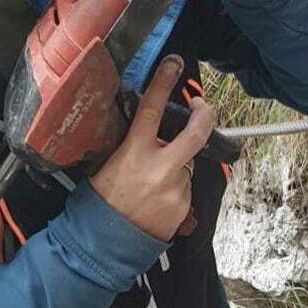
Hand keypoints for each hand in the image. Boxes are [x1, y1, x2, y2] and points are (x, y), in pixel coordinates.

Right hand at [89, 55, 213, 240]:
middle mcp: (159, 168)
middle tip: (200, 106)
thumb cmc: (103, 202)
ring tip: (152, 184)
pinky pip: (185, 187)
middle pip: (195, 133)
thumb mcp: (108, 164)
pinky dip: (175, 188)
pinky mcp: (184, 206)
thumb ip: (132, 145)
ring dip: (176, 166)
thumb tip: (150, 129)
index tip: (173, 64)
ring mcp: (175, 188)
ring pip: (186, 164)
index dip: (164, 83)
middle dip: (204, 115)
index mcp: (134, 153)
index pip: (151, 109)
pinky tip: (156, 200)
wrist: (108, 243)